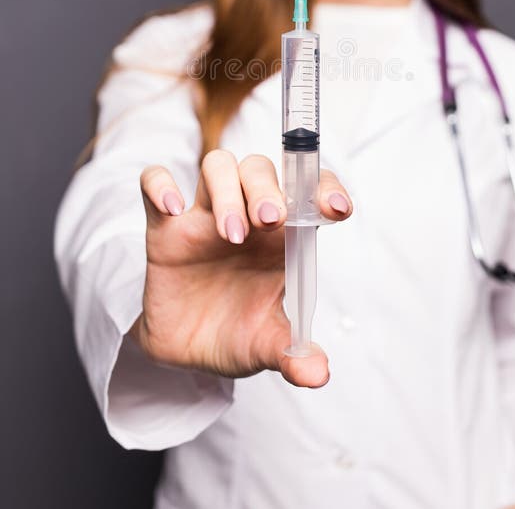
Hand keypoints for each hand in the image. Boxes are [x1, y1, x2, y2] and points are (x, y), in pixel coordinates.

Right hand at [130, 150, 352, 388]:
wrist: (187, 353)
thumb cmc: (236, 334)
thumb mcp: (266, 347)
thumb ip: (293, 354)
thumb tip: (317, 373)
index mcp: (282, 236)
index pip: (307, 191)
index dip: (324, 188)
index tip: (336, 209)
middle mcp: (247, 215)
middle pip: (258, 169)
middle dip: (267, 187)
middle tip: (270, 220)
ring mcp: (204, 217)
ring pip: (218, 166)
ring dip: (227, 191)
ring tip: (231, 233)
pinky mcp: (165, 227)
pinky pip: (154, 182)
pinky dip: (161, 185)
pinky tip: (173, 209)